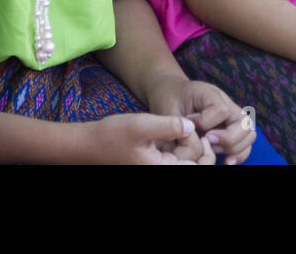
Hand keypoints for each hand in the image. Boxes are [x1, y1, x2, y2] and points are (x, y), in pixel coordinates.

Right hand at [82, 112, 213, 163]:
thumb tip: (192, 128)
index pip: (197, 168)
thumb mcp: (142, 125)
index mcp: (161, 169)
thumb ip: (168, 126)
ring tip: (186, 129)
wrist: (90, 143)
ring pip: (188, 163)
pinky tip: (178, 132)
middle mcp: (162, 171)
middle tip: (195, 130)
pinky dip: (183, 148)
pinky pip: (178, 159)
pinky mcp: (157, 163)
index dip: (205, 152)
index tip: (198, 132)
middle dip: (202, 151)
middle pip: (196, 166)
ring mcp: (160, 167)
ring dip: (193, 149)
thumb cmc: (113, 135)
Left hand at [150, 77, 255, 164]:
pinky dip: (239, 154)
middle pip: (245, 123)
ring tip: (215, 151)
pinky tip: (226, 161)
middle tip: (207, 142)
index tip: (188, 122)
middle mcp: (228, 104)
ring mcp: (233, 117)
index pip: (221, 110)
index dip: (205, 122)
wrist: (174, 94)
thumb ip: (178, 125)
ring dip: (235, 148)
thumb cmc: (170, 101)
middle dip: (228, 139)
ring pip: (250, 134)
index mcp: (212, 94)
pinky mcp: (232, 129)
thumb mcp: (169, 109)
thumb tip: (188, 141)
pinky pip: (246, 144)